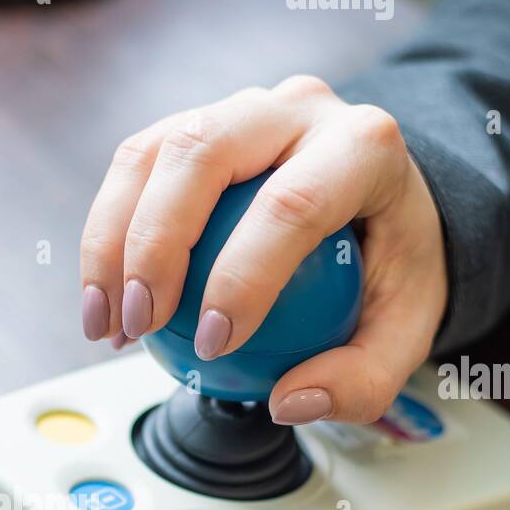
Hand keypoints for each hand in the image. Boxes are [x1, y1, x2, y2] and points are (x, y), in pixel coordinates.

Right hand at [79, 77, 447, 423]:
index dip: (241, 277)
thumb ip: (361, 379)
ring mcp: (237, 109)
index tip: (211, 346)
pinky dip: (105, 237)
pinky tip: (105, 304)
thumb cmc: (389, 265)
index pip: (292, 203)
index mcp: (363, 146)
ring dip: (110, 242)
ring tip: (105, 323)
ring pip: (151, 153)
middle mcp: (296, 109)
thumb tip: (289, 401)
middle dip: (154, 246)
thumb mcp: (405, 332)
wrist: (379, 205)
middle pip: (202, 152)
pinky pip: (132, 170)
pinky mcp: (191, 125)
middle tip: (140, 327)